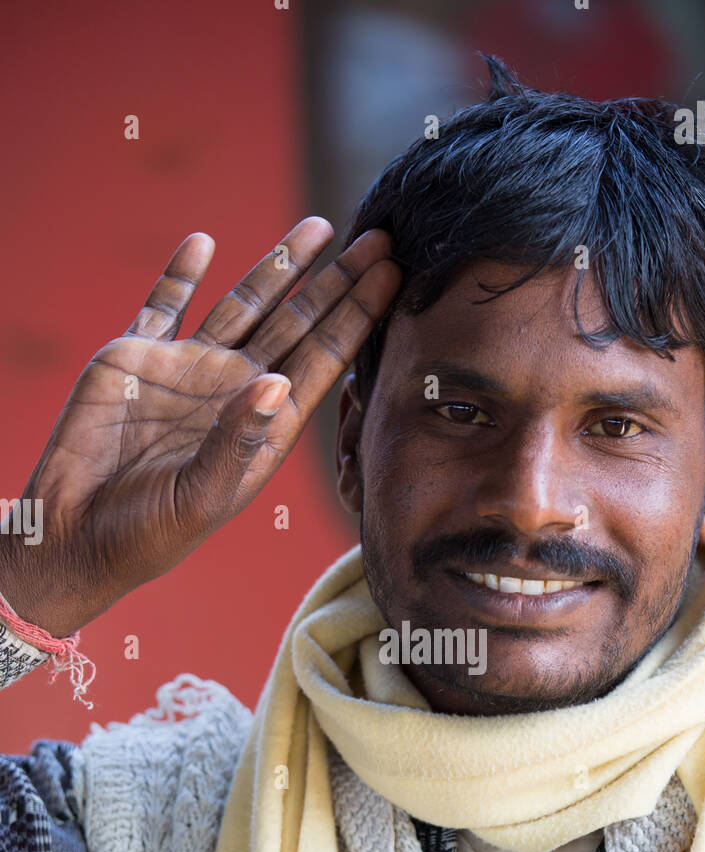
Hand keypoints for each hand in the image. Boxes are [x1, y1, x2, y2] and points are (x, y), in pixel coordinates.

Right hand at [0, 219, 400, 635]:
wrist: (75, 534)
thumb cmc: (149, 533)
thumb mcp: (201, 496)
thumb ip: (238, 440)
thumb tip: (277, 381)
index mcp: (264, 427)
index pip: (322, 361)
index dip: (357, 318)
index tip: (392, 276)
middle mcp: (235, 390)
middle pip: (297, 324)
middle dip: (336, 282)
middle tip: (379, 238)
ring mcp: (189, 369)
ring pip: (244, 305)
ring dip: (278, 266)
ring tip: (317, 228)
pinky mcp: (136, 357)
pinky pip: (165, 304)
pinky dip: (181, 273)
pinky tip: (204, 241)